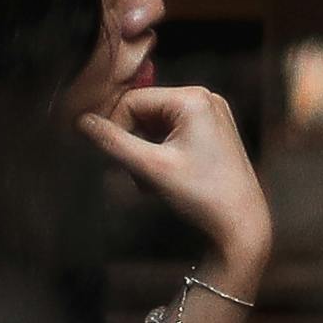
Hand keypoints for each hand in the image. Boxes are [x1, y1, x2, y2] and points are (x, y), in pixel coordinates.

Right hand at [76, 78, 274, 294]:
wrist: (241, 225)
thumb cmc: (201, 195)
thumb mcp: (150, 167)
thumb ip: (112, 141)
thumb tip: (81, 121)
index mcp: (193, 99)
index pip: (131, 101)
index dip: (117, 129)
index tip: (120, 162)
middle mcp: (205, 98)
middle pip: (143, 111)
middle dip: (134, 143)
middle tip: (139, 175)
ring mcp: (211, 114)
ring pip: (154, 124)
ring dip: (145, 152)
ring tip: (154, 181)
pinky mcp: (212, 131)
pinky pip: (172, 132)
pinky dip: (161, 154)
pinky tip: (166, 178)